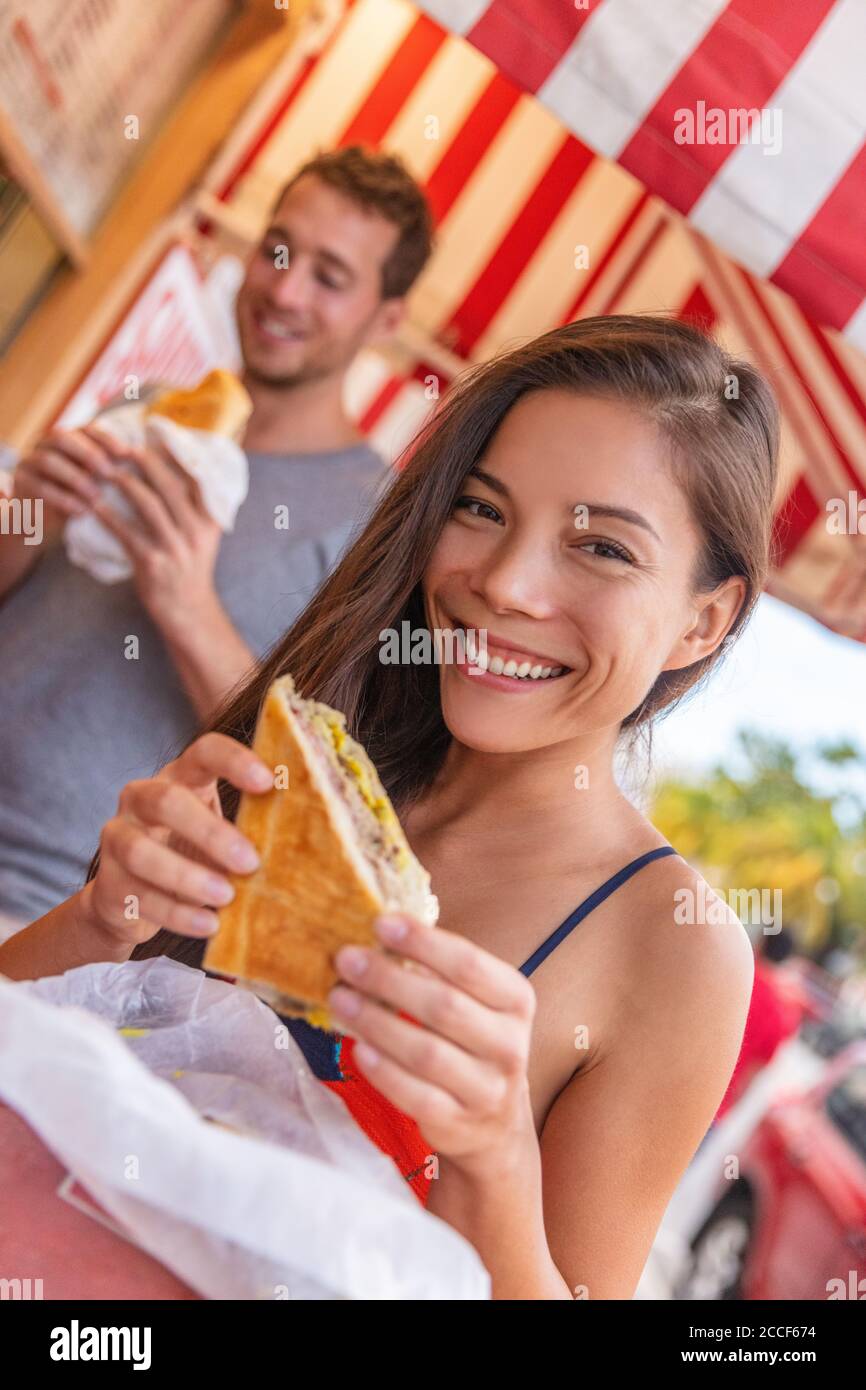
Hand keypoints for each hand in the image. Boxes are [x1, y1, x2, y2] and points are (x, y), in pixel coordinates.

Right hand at [12, 425, 123, 539]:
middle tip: (110, 474)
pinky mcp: (20, 483)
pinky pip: (39, 486)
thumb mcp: (98, 484)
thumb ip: (113, 472)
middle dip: (89, 454)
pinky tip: (82, 511)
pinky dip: (62, 499)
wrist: (46, 525)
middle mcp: (46, 444)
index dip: (106, 438)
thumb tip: (146, 465)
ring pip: (48, 461)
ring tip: (96, 496)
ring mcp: (29, 461)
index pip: (86, 428)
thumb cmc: (81, 501)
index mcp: (69, 439)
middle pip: (63, 437)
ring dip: (76, 478)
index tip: (126, 453)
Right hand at [83, 732, 271, 949]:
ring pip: (141, 852)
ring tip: (226, 898)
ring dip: (188, 877)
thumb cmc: (192, 855)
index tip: (268, 782)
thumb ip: (250, 828)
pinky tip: (209, 924)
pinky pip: (139, 896)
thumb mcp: (220, 834)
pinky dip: (178, 913)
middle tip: (250, 862)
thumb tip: (310, 838)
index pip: (202, 752)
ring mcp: (117, 838)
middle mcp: (140, 799)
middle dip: (210, 832)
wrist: (133, 900)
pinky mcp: (107, 882)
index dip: (233, 761)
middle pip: (166, 800)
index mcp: (179, 777)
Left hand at [92, 438, 221, 631]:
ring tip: (107, 471)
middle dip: (146, 463)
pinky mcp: (153, 564)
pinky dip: (110, 517)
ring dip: (125, 485)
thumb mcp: (202, 534)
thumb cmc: (189, 566)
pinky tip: (95, 506)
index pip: (196, 478)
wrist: (187, 609)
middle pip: (171, 487)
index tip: (158, 435)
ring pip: (149, 506)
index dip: (177, 454)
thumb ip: (194, 505)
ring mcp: (175, 548)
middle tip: (125, 448)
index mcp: (210, 520)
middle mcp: (196, 532)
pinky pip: (127, 533)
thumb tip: (176, 466)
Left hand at [327, 914, 537, 1177]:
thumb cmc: (471, 1041)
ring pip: (426, 1053)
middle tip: (346, 959)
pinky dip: (383, 1070)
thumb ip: (439, 969)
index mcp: (516, 1000)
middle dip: (388, 979)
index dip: (422, 941)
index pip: (468, 964)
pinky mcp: (459, 1123)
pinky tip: (357, 1048)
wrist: (494, 1121)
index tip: (380, 923)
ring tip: (340, 998)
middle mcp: (510, 1044)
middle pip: (444, 1005)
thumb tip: (381, 931)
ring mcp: (487, 1089)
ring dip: (376, 1021)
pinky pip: (415, 1095)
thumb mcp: (474, 1001)